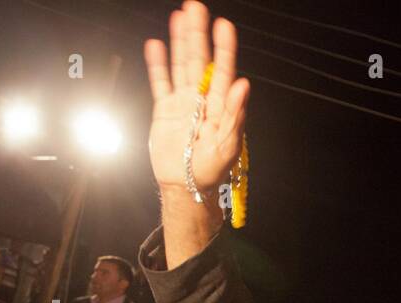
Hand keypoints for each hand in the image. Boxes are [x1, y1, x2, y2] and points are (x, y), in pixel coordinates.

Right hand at [144, 3, 248, 194]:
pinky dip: (158, 64)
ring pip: (181, 66)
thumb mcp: (227, 145)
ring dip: (180, 42)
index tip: (224, 26)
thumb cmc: (211, 170)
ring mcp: (183, 102)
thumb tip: (244, 84)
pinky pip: (160, 82)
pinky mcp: (165, 110)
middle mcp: (203, 99)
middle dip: (199, 35)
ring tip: (180, 16)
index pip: (223, 71)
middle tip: (197, 7)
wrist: (185, 186)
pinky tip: (156, 44)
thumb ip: (235, 114)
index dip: (224, 48)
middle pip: (200, 61)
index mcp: (221, 106)